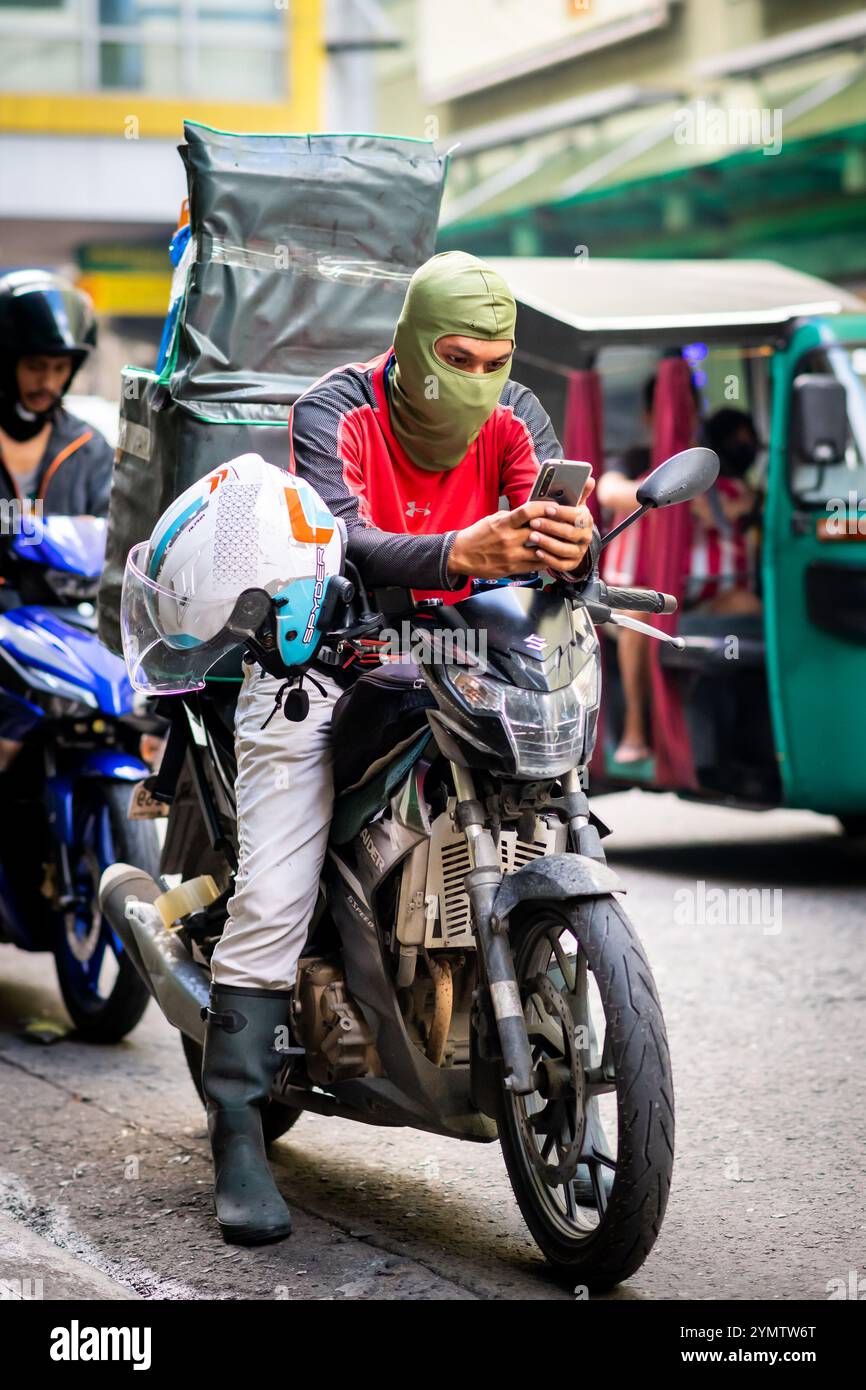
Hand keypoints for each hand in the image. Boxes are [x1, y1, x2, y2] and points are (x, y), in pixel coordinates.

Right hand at [448, 479, 594, 579]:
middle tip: (565, 523)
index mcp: (503, 523)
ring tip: (561, 540)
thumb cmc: (477, 535)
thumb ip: (513, 516)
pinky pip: (535, 565)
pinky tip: (550, 554)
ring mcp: (511, 556)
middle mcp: (508, 539)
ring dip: (552, 545)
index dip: (543, 507)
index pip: (527, 512)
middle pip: (538, 531)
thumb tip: (532, 512)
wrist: (461, 555)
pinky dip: (545, 559)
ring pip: (541, 550)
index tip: (554, 506)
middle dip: (553, 526)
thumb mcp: (493, 519)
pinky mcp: (512, 568)